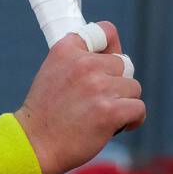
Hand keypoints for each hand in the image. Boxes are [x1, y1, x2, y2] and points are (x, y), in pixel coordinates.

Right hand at [13, 21, 144, 173]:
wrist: (33, 143)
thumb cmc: (46, 111)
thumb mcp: (52, 72)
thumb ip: (78, 61)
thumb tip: (117, 58)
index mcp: (66, 49)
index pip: (106, 31)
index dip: (111, 46)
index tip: (107, 59)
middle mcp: (83, 64)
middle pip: (124, 64)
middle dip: (116, 82)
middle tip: (98, 98)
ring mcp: (98, 87)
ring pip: (133, 87)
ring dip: (123, 102)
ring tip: (102, 114)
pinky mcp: (110, 111)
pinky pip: (139, 108)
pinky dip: (132, 119)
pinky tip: (117, 126)